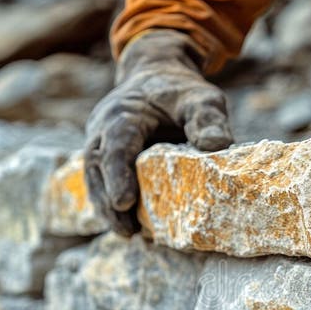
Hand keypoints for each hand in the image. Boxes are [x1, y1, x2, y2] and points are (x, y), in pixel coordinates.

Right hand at [83, 30, 232, 234]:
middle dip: (107, 201)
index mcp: (123, 113)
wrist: (155, 76)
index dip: (117, 174)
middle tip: (126, 231)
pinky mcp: (104, 156)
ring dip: (106, 208)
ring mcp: (99, 142)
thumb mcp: (202, 98)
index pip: (115, 145)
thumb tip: (217, 144)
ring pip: (94, 178)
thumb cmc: (180, 91)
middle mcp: (102, 128)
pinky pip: (101, 181)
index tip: (124, 203)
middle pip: (96, 168)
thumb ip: (208, 117)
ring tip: (128, 233)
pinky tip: (130, 225)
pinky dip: (111, 203)